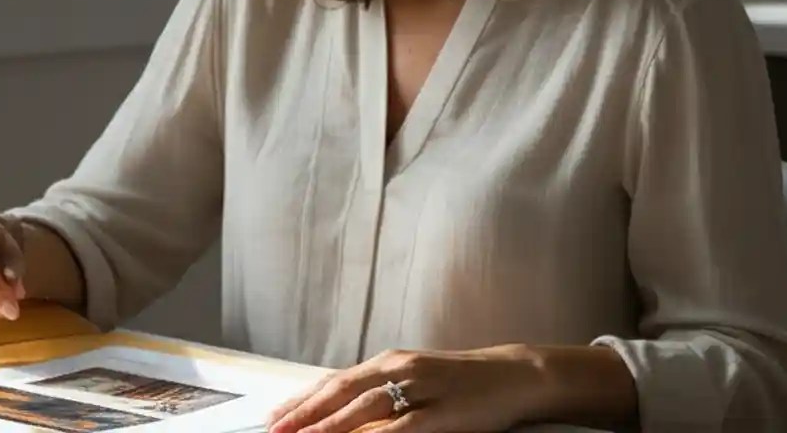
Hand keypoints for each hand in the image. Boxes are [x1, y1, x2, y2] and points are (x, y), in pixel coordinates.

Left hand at [266, 345, 546, 432]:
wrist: (514, 376)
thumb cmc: (460, 383)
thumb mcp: (414, 380)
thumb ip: (379, 394)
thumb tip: (340, 415)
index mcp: (388, 361)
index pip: (334, 382)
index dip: (300, 400)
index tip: (272, 418)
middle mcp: (398, 368)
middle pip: (340, 391)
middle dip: (303, 414)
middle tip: (273, 431)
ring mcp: (420, 388)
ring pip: (364, 408)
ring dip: (328, 426)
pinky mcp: (442, 411)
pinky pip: (402, 427)